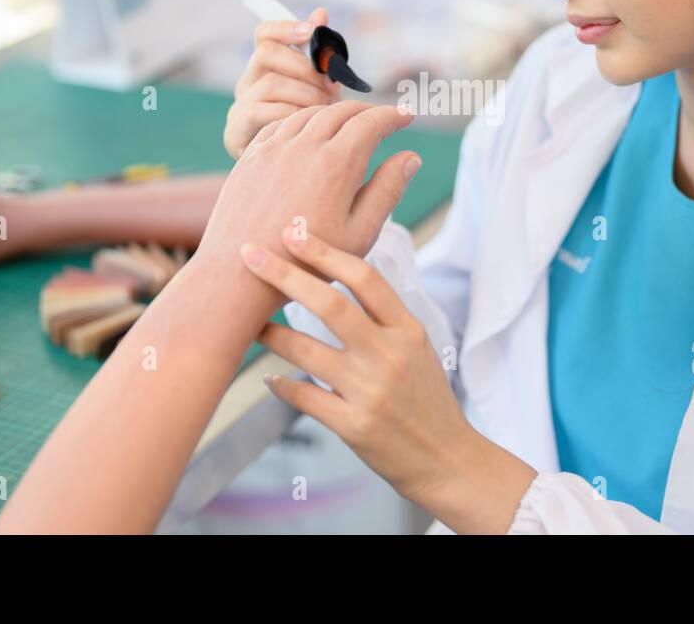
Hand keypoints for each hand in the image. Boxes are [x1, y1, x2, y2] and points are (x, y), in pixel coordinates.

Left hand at [195, 100, 420, 306]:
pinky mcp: (251, 157)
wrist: (239, 274)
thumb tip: (410, 157)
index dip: (393, 116)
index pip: (371, 123)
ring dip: (334, 112)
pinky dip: (302, 120)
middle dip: (367, 111)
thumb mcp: (359, 234)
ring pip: (310, 113)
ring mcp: (273, 148)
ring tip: (349, 124)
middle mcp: (303, 146)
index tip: (407, 115)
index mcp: (336, 164)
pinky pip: (280, 124)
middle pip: (341, 111)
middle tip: (383, 119)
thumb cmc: (305, 263)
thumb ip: (387, 191)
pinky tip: (309, 133)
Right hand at [224, 6, 341, 158]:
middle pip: (267, 54)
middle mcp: (248, 83)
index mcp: (266, 69)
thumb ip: (318, 55)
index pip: (264, 34)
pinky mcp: (236, 132)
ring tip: (328, 113)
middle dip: (305, 67)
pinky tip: (310, 127)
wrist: (291, 177)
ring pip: (271, 84)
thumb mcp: (319, 90)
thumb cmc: (309, 129)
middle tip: (331, 86)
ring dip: (306, 95)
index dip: (286, 27)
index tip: (313, 31)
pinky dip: (293, 116)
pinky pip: (265, 113)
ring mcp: (239, 107)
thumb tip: (320, 12)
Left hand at [240, 228, 538, 533]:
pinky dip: (281, 385)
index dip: (326, 252)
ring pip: (307, 351)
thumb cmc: (426, 398)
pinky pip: (303, 397)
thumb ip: (383, 316)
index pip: (365, 278)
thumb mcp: (418, 348)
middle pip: (330, 305)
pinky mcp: (353, 426)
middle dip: (285, 275)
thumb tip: (336, 275)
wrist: (446, 459)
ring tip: (248, 323)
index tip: (293, 233)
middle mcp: (390, 355)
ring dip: (270, 334)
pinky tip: (269, 377)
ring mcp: (370, 392)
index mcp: (408, 330)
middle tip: (250, 254)